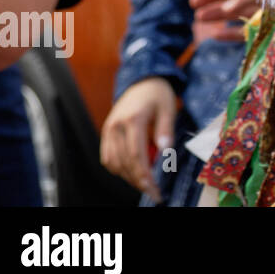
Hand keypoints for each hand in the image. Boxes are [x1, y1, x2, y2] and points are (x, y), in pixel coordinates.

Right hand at [100, 77, 175, 201]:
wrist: (141, 80)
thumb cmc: (158, 94)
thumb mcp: (168, 108)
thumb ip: (166, 130)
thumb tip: (165, 151)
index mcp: (133, 119)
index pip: (136, 154)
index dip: (144, 174)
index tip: (154, 188)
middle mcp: (116, 126)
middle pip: (124, 162)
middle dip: (138, 181)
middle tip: (153, 193)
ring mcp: (108, 130)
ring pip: (113, 163)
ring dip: (128, 177)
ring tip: (145, 184)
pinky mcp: (106, 133)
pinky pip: (108, 157)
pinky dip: (119, 168)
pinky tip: (133, 172)